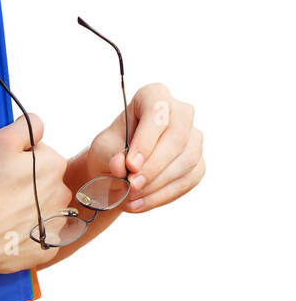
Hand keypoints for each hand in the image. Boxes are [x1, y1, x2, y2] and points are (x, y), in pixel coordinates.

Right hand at [0, 114, 72, 272]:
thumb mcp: (0, 142)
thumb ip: (27, 126)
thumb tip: (40, 124)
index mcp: (54, 166)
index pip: (40, 154)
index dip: (19, 158)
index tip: (2, 168)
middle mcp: (63, 195)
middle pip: (44, 182)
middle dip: (27, 184)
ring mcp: (56, 225)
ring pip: (43, 209)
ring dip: (28, 209)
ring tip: (1, 212)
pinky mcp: (46, 249)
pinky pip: (39, 237)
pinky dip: (26, 234)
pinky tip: (7, 232)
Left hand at [86, 83, 204, 213]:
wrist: (119, 168)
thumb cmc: (112, 149)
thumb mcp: (102, 149)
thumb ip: (110, 155)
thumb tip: (120, 165)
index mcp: (154, 96)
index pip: (157, 112)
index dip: (146, 141)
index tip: (130, 166)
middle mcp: (180, 112)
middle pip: (177, 138)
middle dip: (153, 166)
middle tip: (130, 186)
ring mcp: (193, 138)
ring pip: (186, 161)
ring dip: (157, 185)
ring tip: (129, 198)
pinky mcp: (198, 163)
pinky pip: (188, 180)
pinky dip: (162, 196)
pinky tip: (139, 204)